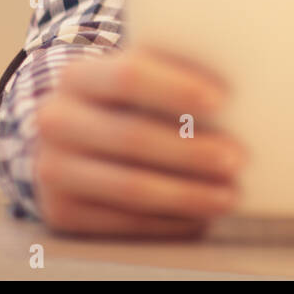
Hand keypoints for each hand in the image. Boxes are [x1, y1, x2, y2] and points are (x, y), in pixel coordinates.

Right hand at [32, 47, 246, 235]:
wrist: (72, 137)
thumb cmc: (129, 101)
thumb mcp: (141, 74)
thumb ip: (175, 71)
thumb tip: (242, 78)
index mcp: (78, 76)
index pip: (128, 76)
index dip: (176, 89)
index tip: (223, 100)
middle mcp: (55, 121)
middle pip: (131, 136)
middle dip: (190, 151)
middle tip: (238, 159)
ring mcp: (52, 170)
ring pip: (129, 187)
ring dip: (188, 194)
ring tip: (231, 195)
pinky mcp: (61, 212)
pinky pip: (123, 223)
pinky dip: (169, 222)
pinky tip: (202, 218)